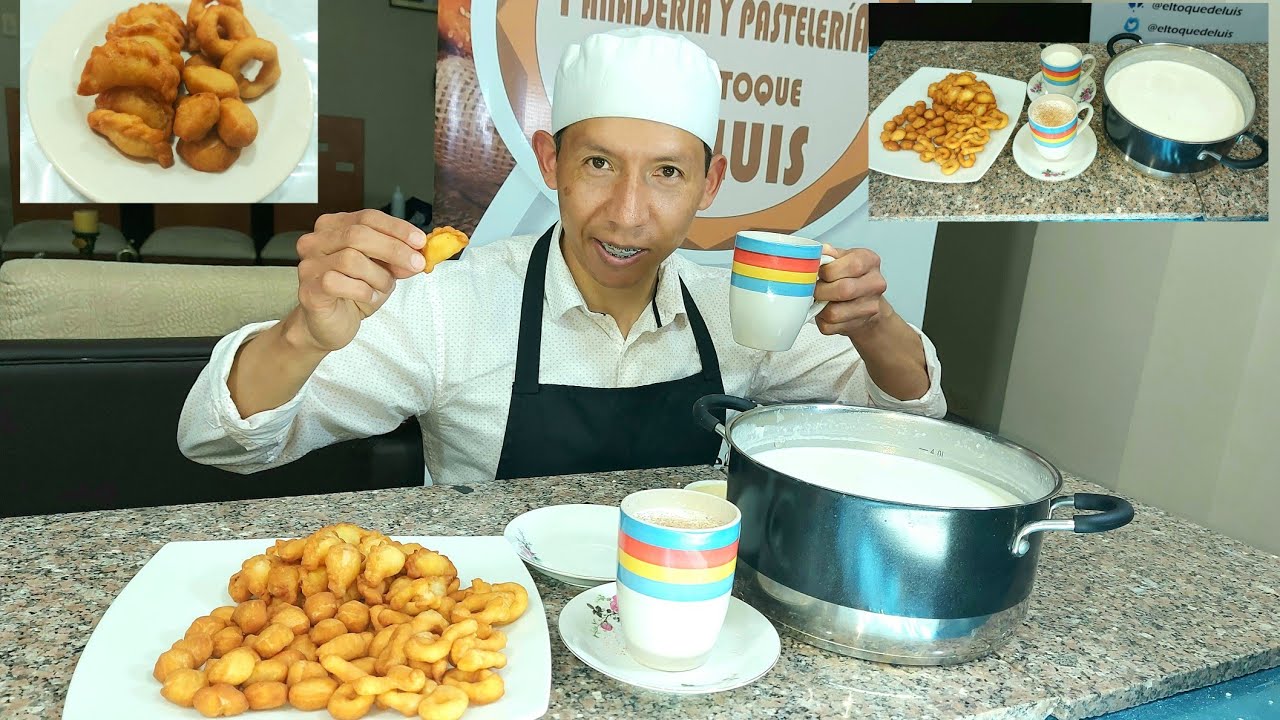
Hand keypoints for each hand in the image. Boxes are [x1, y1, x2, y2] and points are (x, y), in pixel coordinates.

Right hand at [294, 210, 426, 351]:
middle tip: (416, 264)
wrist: (329, 324)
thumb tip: (418, 253)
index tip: (420, 241)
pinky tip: (368, 297)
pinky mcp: (308, 288)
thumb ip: (396, 259)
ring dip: (378, 276)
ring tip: (383, 287)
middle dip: (394, 249)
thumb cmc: (353, 293)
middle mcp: (316, 241)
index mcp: (334, 227)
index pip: (367, 217)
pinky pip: (338, 282)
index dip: (397, 228)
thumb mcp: (382, 271)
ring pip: (351, 259)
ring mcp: (309, 264)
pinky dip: (362, 291)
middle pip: (359, 234)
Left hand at [813, 245, 888, 337]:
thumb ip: (830, 254)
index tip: (819, 272)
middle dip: (821, 290)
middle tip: (814, 288)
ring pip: (834, 312)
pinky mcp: (858, 325)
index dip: (828, 270)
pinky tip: (824, 311)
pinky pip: (830, 326)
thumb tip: (820, 252)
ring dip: (820, 307)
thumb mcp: (842, 258)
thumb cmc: (850, 276)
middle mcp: (875, 284)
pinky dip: (821, 320)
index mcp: (870, 261)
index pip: (852, 265)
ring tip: (819, 299)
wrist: (865, 302)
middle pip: (845, 290)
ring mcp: (870, 307)